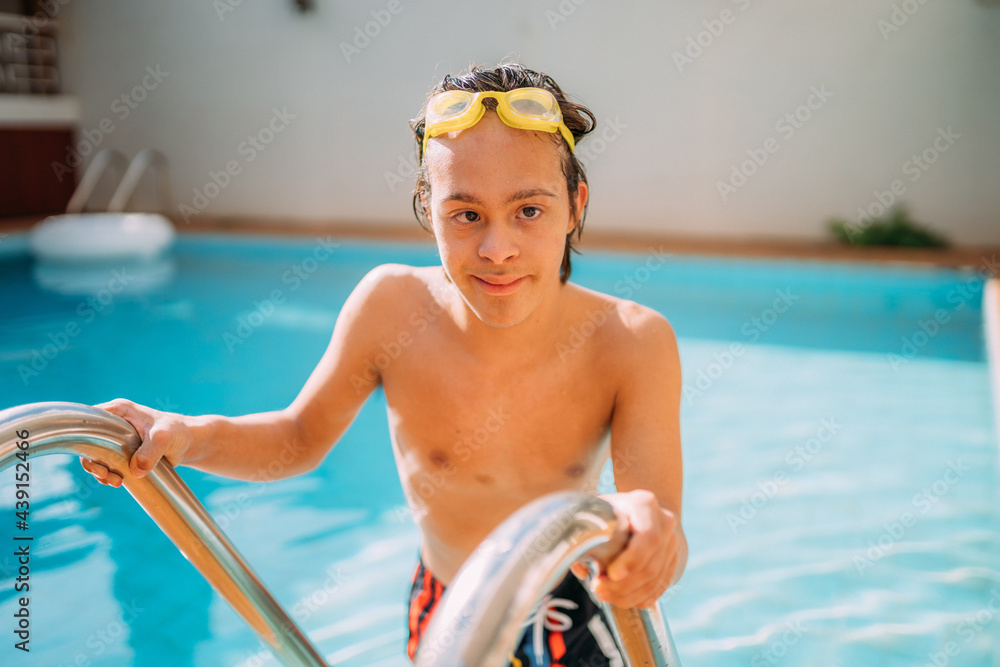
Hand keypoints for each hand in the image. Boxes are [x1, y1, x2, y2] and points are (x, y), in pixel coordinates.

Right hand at [80, 398, 194, 486]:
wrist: (189, 442)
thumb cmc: (177, 431)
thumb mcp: (163, 437)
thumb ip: (150, 452)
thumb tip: (135, 471)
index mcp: (119, 411)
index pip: (90, 420)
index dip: (83, 437)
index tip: (93, 456)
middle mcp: (115, 423)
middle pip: (88, 442)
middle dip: (92, 461)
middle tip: (105, 474)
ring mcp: (118, 439)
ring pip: (96, 457)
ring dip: (100, 472)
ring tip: (115, 481)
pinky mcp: (123, 453)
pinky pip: (108, 465)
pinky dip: (109, 475)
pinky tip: (118, 482)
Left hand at [573, 490, 684, 608]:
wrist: (632, 508)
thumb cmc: (606, 511)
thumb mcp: (594, 513)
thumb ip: (583, 537)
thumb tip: (581, 569)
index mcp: (644, 504)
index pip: (648, 536)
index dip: (631, 560)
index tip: (610, 574)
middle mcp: (664, 522)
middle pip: (650, 564)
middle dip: (623, 585)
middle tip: (598, 589)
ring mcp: (671, 542)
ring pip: (655, 579)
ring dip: (628, 594)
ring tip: (604, 595)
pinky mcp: (672, 559)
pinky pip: (660, 586)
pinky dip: (640, 597)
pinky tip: (622, 599)